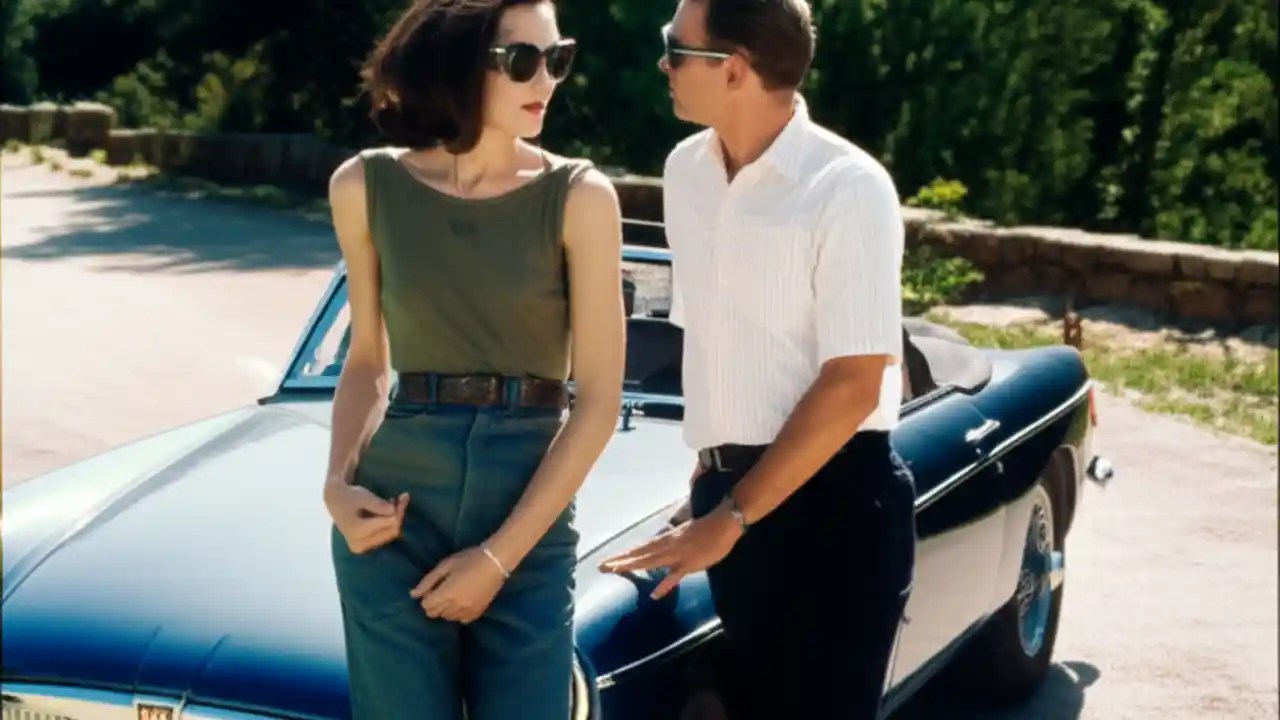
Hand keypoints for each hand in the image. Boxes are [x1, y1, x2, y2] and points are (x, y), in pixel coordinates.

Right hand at [325, 481, 408, 553]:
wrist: (335, 501)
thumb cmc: (350, 496)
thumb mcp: (363, 496)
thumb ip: (378, 504)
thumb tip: (394, 511)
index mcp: (357, 530)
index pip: (388, 523)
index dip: (399, 509)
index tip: (405, 495)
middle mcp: (358, 543)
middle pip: (390, 531)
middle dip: (399, 514)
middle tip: (403, 497)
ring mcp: (361, 547)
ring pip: (390, 534)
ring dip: (396, 519)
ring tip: (397, 501)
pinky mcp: (364, 546)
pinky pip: (384, 536)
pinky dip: (390, 524)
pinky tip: (390, 511)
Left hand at [411, 546, 507, 622]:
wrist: (495, 563)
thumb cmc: (468, 559)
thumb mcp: (445, 565)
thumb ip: (428, 581)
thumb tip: (413, 595)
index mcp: (445, 594)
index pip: (426, 606)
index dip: (427, 596)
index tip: (434, 587)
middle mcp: (454, 607)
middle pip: (435, 613)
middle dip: (435, 603)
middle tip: (443, 589)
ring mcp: (467, 612)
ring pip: (447, 617)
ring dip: (446, 609)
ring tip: (454, 594)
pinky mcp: (477, 613)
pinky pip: (462, 620)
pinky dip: (459, 613)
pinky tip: (464, 601)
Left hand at [598, 501, 742, 599]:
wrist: (723, 524)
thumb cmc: (707, 528)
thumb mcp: (684, 533)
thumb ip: (672, 541)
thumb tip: (663, 546)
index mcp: (666, 539)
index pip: (640, 548)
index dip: (624, 554)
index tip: (609, 560)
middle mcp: (666, 546)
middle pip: (639, 555)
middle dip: (620, 561)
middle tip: (601, 566)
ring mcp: (676, 555)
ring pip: (649, 561)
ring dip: (632, 566)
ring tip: (614, 570)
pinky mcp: (689, 564)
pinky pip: (674, 576)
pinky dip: (664, 586)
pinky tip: (653, 596)